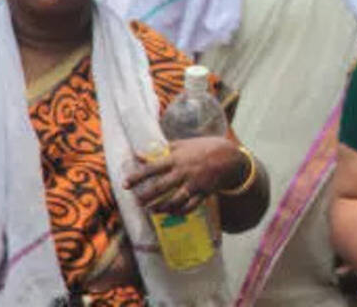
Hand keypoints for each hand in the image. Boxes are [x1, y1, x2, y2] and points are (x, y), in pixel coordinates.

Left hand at [124, 136, 244, 215]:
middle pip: (160, 187)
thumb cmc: (204, 148)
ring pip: (173, 200)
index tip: (125, 184)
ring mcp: (194, 184)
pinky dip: (178, 212)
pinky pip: (189, 207)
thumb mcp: (183, 145)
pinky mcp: (203, 194)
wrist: (231, 157)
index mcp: (177, 158)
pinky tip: (170, 212)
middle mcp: (184, 172)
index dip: (137, 177)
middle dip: (145, 196)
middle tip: (137, 202)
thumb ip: (160, 150)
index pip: (152, 168)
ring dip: (160, 207)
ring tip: (151, 210)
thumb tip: (138, 153)